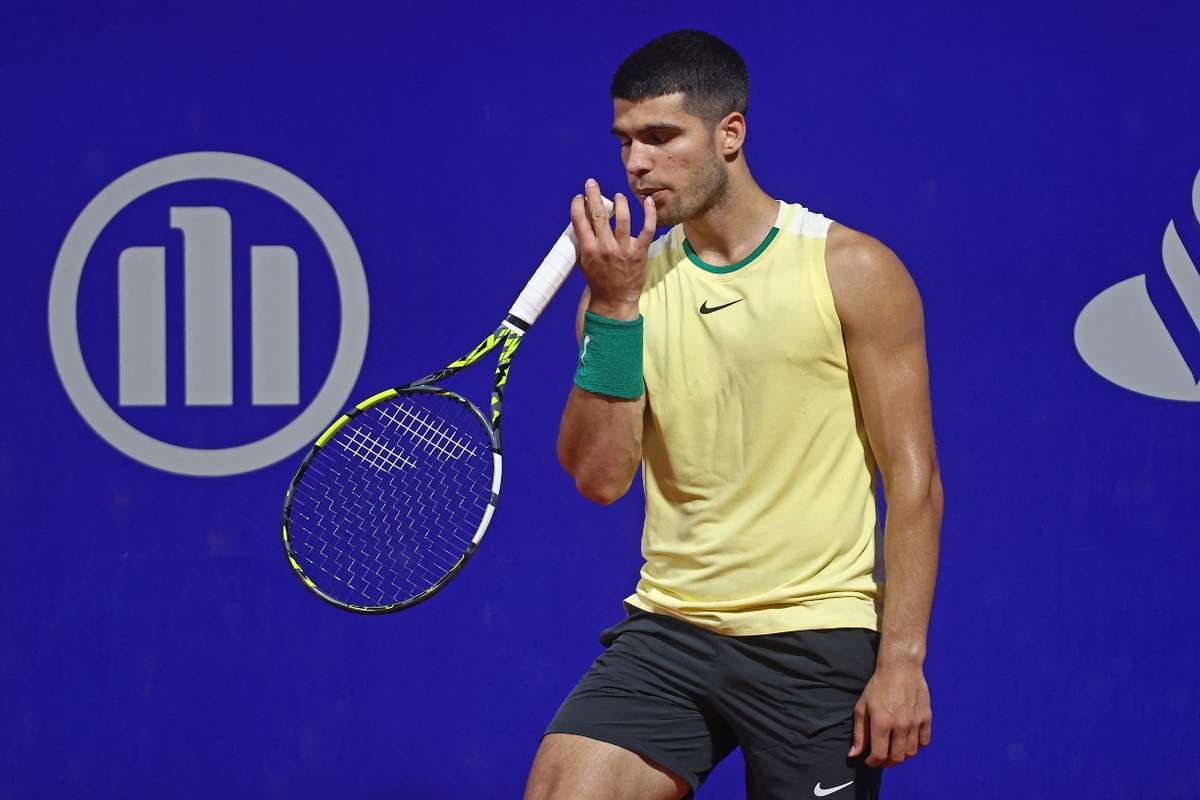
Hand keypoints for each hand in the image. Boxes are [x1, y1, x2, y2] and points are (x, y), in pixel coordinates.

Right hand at [570, 177, 655, 319]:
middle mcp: (605, 248)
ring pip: (622, 218)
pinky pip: (647, 228)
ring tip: (618, 196)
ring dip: (619, 202)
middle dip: (594, 195)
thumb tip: (582, 219)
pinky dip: (649, 213)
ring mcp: (623, 249)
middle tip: (591, 183)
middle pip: (598, 215)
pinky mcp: (640, 252)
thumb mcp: (583, 262)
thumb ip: (583, 241)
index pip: (580, 220)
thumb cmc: (598, 280)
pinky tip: (648, 200)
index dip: (578, 205)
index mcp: (588, 250)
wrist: (615, 300)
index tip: (579, 197)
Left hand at [848, 661, 931, 767]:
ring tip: (894, 750)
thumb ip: (859, 733)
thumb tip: (854, 754)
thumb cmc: (878, 686)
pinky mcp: (927, 718)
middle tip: (881, 758)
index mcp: (881, 722)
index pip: (879, 755)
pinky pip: (924, 742)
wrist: (900, 668)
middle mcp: (900, 725)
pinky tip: (907, 740)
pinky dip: (916, 746)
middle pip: (897, 758)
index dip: (873, 763)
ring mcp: (915, 722)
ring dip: (901, 756)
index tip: (870, 761)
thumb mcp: (862, 707)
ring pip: (911, 753)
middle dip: (887, 762)